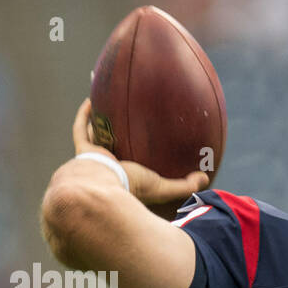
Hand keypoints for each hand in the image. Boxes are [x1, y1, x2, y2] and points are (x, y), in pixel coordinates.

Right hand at [71, 98, 209, 204]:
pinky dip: (85, 116)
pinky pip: (81, 129)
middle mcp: (109, 170)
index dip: (142, 163)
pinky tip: (92, 100)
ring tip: (108, 110)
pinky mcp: (82, 149)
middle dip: (120, 141)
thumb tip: (205, 178)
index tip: (150, 151)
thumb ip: (184, 185)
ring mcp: (94, 159)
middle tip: (128, 126)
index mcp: (127, 180)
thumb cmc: (130, 187)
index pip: (135, 171)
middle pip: (115, 152)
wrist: (99, 186)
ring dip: (101, 126)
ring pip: (97, 139)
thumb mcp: (162, 187)